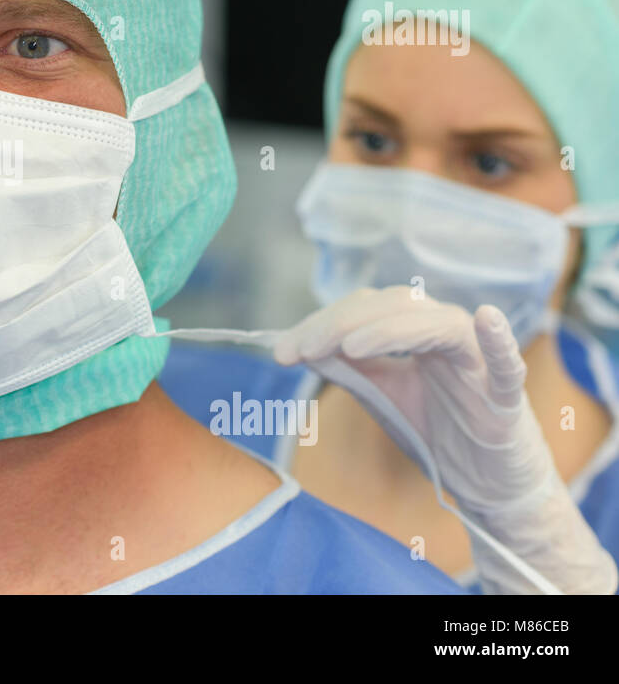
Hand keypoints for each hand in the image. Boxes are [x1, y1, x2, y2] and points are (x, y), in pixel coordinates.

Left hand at [274, 286, 616, 593]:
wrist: (488, 484)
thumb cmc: (438, 431)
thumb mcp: (382, 396)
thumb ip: (349, 369)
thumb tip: (300, 346)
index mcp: (417, 330)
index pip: (365, 309)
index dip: (321, 322)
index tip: (282, 350)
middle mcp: (448, 333)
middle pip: (394, 306)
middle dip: (341, 324)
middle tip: (300, 350)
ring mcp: (479, 360)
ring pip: (437, 324)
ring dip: (390, 329)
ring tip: (349, 346)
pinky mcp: (507, 394)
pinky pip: (507, 362)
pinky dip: (499, 340)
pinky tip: (486, 319)